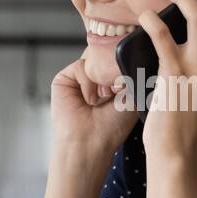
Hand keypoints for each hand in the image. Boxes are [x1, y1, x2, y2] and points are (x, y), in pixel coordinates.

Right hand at [50, 48, 138, 163]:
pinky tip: (89, 100)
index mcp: (111, 81)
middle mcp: (95, 78)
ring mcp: (79, 78)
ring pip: (94, 59)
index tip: (131, 77)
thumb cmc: (112, 127)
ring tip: (104, 99)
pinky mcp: (64, 79)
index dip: (125, 62)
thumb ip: (132, 73)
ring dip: (102, 79)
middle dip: (114, 70)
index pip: (118, 57)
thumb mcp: (132, 96)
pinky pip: (80, 66)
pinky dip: (88, 83)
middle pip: (105, 55)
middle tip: (118, 89)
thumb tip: (131, 55)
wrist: (90, 142)